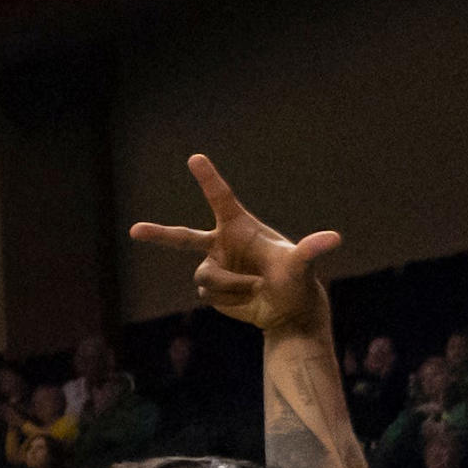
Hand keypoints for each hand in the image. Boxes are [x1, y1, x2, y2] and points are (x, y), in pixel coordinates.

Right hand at [124, 152, 340, 339]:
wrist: (286, 309)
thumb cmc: (296, 280)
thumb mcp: (301, 265)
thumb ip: (311, 249)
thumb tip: (333, 238)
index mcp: (240, 227)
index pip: (220, 198)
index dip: (207, 178)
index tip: (195, 158)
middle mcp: (222, 244)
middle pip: (182, 237)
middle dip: (158, 234)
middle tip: (133, 231)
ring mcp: (214, 266)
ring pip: (205, 275)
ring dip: (230, 284)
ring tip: (255, 287)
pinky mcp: (210, 289)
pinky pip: (208, 292)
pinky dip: (229, 297)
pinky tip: (246, 297)